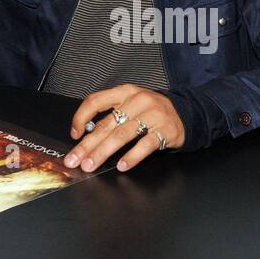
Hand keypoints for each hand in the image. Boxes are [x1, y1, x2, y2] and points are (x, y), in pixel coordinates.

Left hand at [65, 84, 185, 172]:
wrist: (185, 113)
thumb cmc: (151, 111)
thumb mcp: (131, 104)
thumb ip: (111, 115)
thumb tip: (85, 136)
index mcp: (124, 92)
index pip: (96, 101)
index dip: (81, 117)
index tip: (74, 134)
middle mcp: (137, 101)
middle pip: (107, 124)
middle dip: (87, 145)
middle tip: (74, 160)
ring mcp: (152, 115)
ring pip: (122, 135)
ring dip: (103, 152)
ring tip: (91, 165)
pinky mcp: (165, 129)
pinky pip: (145, 145)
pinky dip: (132, 157)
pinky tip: (122, 166)